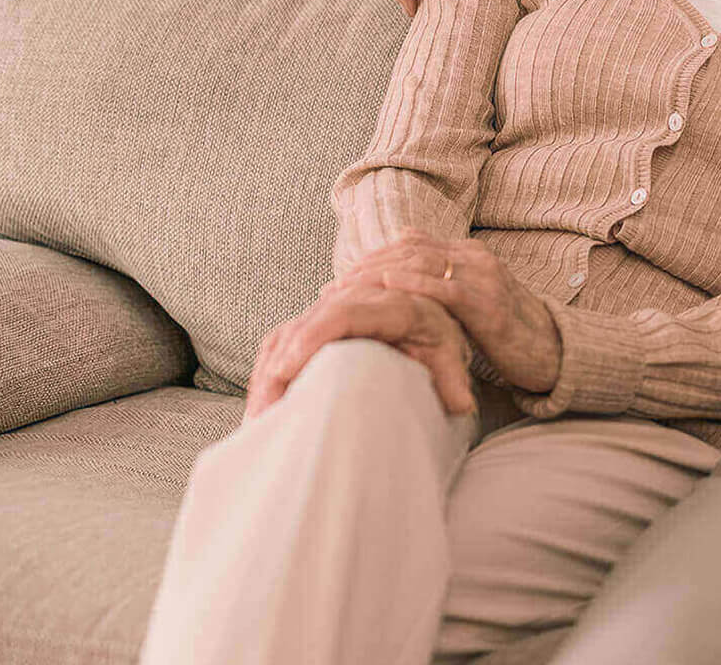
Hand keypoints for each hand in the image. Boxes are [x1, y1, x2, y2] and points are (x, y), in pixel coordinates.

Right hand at [245, 281, 478, 421]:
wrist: (433, 318)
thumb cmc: (441, 342)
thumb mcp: (451, 359)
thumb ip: (453, 380)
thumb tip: (462, 403)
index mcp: (391, 305)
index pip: (344, 314)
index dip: (312, 338)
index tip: (285, 369)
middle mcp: (356, 301)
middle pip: (306, 324)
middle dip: (280, 365)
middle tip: (263, 411)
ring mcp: (332, 309)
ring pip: (290, 332)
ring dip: (269, 372)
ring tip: (258, 417)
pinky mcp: (317, 321)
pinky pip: (285, 339)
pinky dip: (269, 368)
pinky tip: (262, 402)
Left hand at [340, 235, 563, 393]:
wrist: (552, 351)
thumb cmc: (507, 332)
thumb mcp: (471, 303)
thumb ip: (444, 287)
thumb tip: (404, 277)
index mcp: (469, 255)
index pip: (412, 244)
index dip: (376, 256)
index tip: (345, 275)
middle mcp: (475, 258)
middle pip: (411, 249)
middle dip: (369, 265)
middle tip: (337, 284)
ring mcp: (483, 277)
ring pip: (421, 263)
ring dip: (379, 274)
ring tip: (349, 290)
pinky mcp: (487, 302)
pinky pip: (444, 289)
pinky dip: (411, 286)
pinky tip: (385, 291)